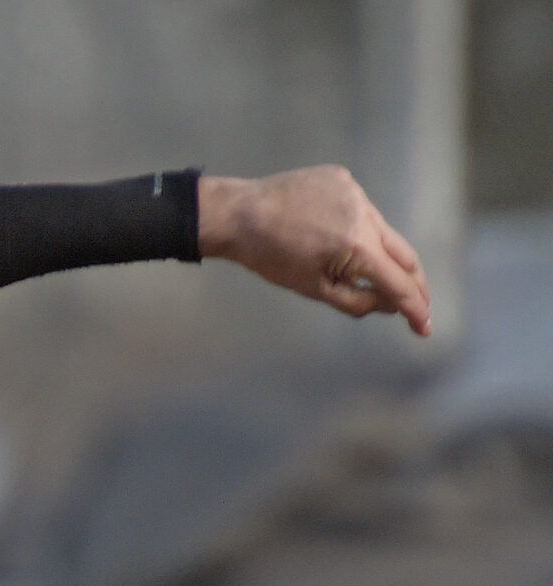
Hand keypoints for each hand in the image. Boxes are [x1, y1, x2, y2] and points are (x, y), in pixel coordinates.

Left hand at [198, 166, 430, 336]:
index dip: (415, 308)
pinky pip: (360, 210)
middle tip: (419, 306)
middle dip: (414, 284)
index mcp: (358, 247)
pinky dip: (355, 227)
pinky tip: (330, 235)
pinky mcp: (343, 178)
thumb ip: (358, 301)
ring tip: (360, 269)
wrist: (239, 215)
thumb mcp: (315, 289)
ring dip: (380, 253)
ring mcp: (356, 193)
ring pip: (382, 231)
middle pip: (404, 255)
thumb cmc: (270, 257)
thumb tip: (391, 304)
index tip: (424, 327)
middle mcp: (365, 215)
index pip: (399, 283)